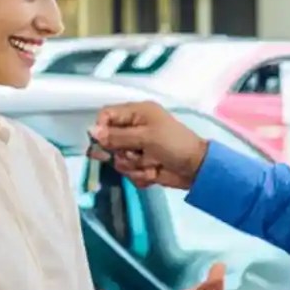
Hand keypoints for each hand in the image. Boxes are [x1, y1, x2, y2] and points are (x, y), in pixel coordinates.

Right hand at [89, 101, 210, 189]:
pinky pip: (128, 172)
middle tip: (133, 154)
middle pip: (108, 140)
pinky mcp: (140, 165)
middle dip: (120, 152)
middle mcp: (134, 128)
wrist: (197, 170)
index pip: (106, 115)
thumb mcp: (145, 137)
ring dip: (132, 166)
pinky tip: (153, 172)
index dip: (101, 129)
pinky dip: (140, 175)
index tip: (104, 143)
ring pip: (117, 159)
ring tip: (150, 164)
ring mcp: (137, 148)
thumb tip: (91, 132)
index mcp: (137, 113)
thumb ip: (117, 136)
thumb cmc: (174, 145)